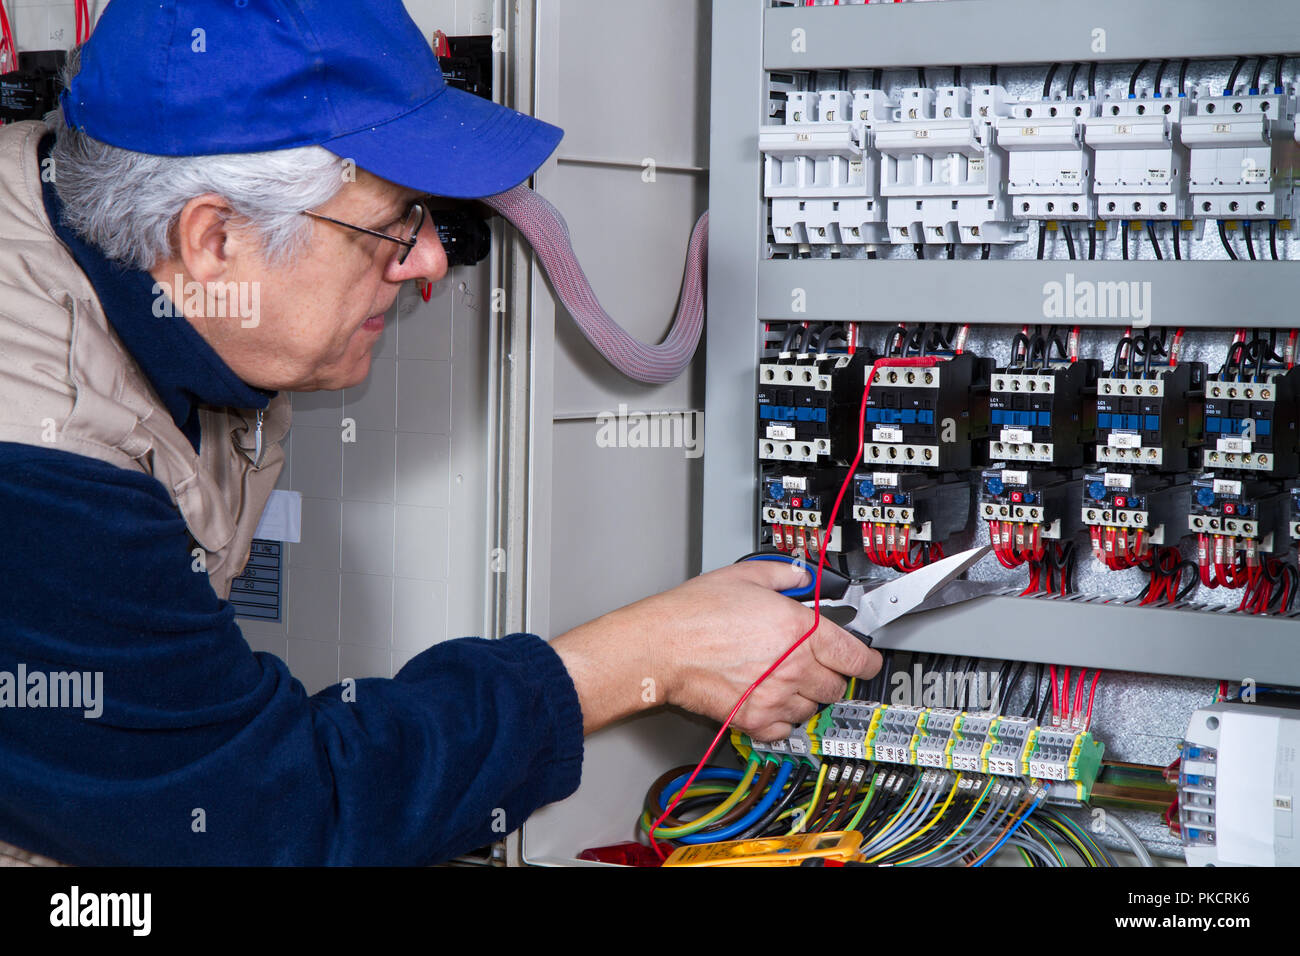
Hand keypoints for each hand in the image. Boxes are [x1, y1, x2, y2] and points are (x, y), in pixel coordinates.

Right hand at [550, 559, 880, 740]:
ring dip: (806, 695)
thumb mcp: (744, 576)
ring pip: (813, 707)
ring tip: (783, 678)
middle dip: (831, 674)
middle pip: (837, 685)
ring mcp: (775, 697)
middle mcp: (794, 667)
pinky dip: (783, 717)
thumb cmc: (693, 613)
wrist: (660, 647)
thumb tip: (799, 575)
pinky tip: (769, 699)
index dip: (867, 660)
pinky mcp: (754, 720)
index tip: (866, 662)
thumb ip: (782, 574)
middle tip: (813, 663)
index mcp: (799, 630)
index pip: (856, 657)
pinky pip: (786, 727)